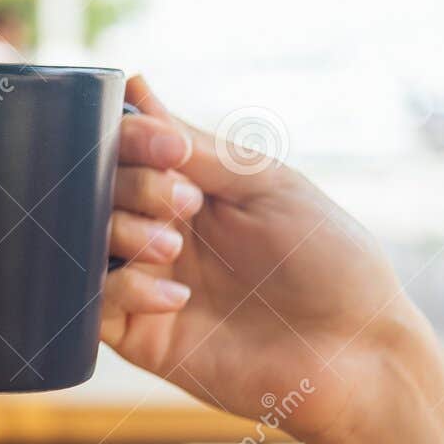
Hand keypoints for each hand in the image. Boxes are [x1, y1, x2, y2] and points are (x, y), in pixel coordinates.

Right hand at [101, 77, 443, 443]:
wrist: (359, 354)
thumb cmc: (329, 261)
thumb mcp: (267, 185)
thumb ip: (197, 148)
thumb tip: (135, 89)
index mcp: (187, 187)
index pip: (125, 149)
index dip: (132, 139)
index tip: (168, 148)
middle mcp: (158, 229)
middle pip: (97, 188)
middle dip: (131, 185)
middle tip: (184, 202)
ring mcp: (146, 281)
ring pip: (84, 241)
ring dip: (121, 232)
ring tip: (172, 246)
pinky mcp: (140, 335)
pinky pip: (94, 304)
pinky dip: (124, 290)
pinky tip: (177, 297)